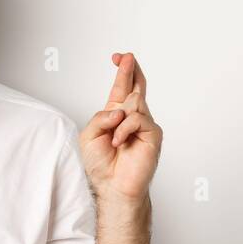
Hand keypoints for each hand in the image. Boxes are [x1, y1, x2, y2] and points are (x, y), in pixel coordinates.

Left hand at [79, 52, 162, 202]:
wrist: (113, 187)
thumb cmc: (101, 165)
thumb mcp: (89, 136)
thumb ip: (100, 117)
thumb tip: (120, 110)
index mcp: (116, 116)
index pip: (122, 89)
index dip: (122, 72)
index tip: (119, 56)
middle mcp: (132, 118)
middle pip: (135, 87)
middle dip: (130, 70)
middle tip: (125, 56)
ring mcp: (144, 125)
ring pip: (134, 103)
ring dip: (118, 119)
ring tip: (114, 139)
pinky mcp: (153, 134)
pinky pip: (138, 119)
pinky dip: (124, 129)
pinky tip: (119, 142)